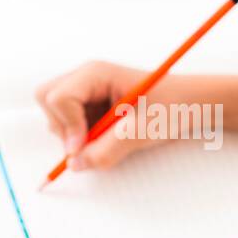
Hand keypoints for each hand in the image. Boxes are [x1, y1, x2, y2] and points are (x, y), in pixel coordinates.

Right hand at [34, 61, 164, 170]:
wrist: (190, 104)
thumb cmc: (172, 108)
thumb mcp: (143, 131)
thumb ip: (107, 150)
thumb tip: (75, 164)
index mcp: (96, 73)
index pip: (58, 96)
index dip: (67, 125)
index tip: (83, 146)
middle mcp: (85, 79)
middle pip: (47, 100)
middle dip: (63, 128)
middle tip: (90, 144)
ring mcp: (85, 93)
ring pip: (55, 116)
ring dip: (74, 136)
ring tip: (108, 139)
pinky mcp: (89, 108)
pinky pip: (69, 127)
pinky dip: (82, 140)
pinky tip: (108, 138)